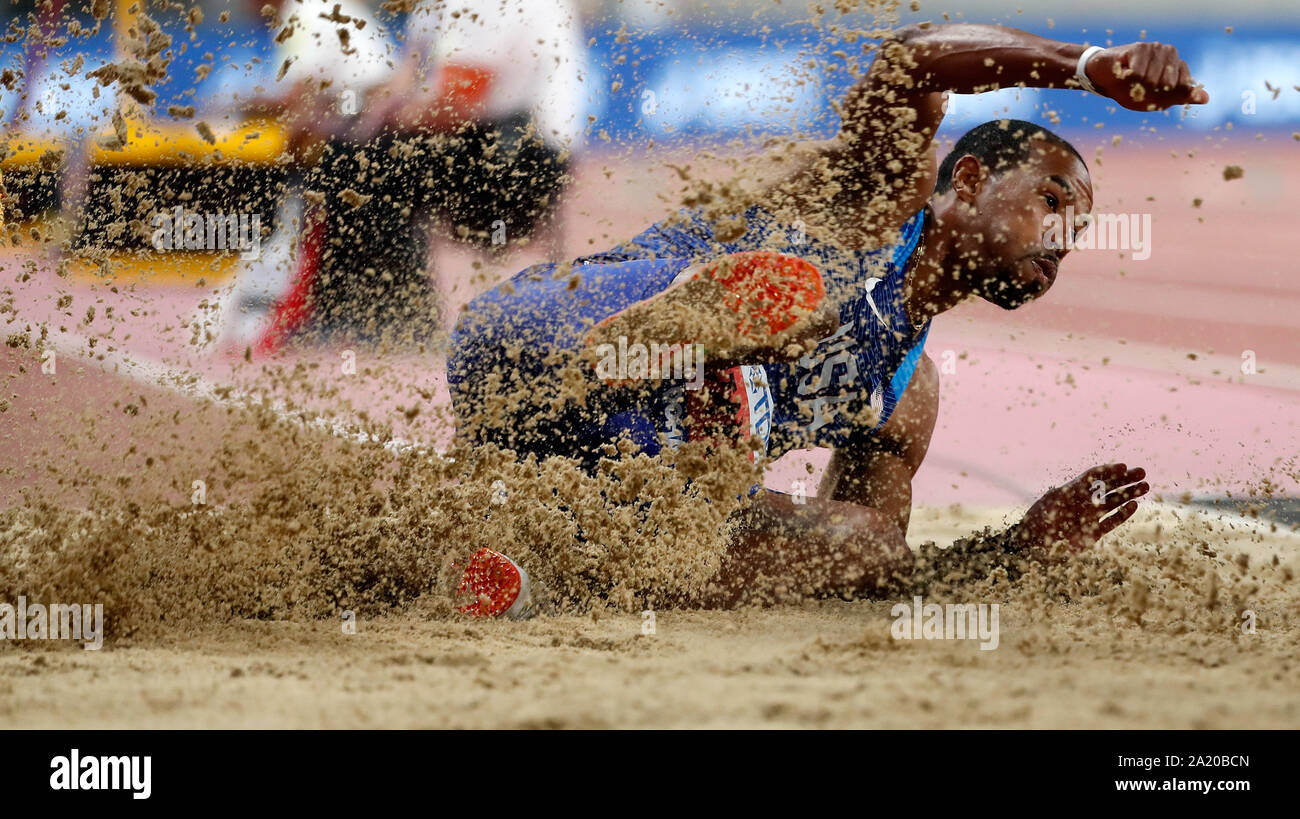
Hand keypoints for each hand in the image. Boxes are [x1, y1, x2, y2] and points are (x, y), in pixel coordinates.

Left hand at [1014, 463, 1148, 554]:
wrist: (1034, 544)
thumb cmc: (1038, 520)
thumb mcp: (1050, 502)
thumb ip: (1066, 493)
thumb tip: (1081, 485)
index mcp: (1073, 491)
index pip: (1094, 477)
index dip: (1109, 471)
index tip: (1124, 466)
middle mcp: (1083, 502)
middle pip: (1108, 487)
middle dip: (1125, 479)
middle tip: (1142, 472)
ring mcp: (1089, 517)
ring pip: (1114, 502)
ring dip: (1129, 494)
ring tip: (1145, 486)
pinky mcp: (1093, 533)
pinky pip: (1111, 522)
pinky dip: (1123, 514)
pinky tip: (1134, 505)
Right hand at [1085, 42, 1208, 110]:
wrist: (1103, 79)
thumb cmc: (1130, 90)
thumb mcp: (1157, 100)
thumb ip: (1181, 98)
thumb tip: (1206, 99)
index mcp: (1178, 68)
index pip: (1184, 86)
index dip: (1164, 97)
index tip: (1152, 94)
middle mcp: (1171, 55)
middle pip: (1168, 84)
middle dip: (1150, 92)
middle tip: (1138, 87)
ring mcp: (1156, 49)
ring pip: (1152, 79)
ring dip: (1136, 86)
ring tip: (1130, 79)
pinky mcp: (1141, 47)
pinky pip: (1138, 73)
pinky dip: (1127, 78)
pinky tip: (1123, 71)